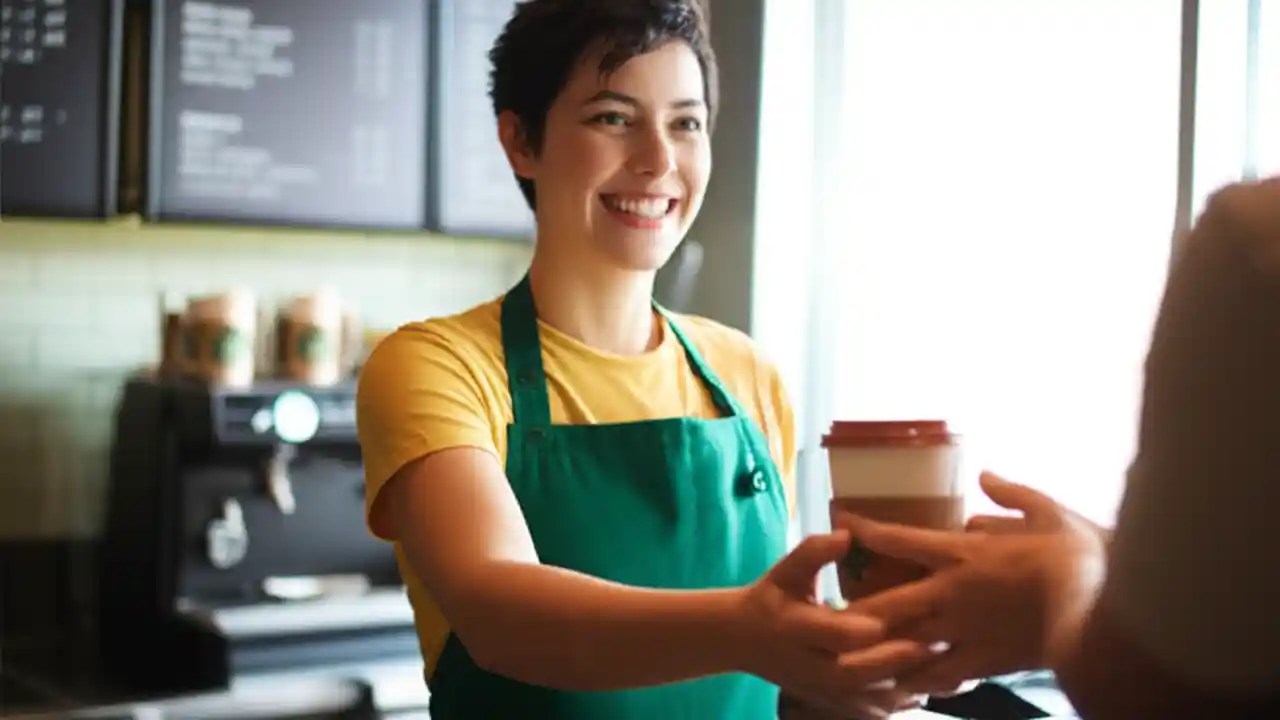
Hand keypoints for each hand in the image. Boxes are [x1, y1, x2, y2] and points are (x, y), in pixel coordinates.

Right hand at [738, 530, 934, 718]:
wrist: (745, 642)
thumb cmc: (773, 598)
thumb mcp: (786, 570)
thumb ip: (814, 552)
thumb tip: (846, 534)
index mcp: (797, 629)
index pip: (837, 634)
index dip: (870, 629)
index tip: (905, 614)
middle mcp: (812, 668)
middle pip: (863, 673)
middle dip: (902, 659)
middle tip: (942, 640)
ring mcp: (826, 693)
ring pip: (876, 698)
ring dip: (915, 684)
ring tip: (954, 665)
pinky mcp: (839, 707)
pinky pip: (880, 709)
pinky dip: (909, 698)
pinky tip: (940, 682)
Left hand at [838, 472, 1106, 694]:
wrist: (1108, 611)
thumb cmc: (1080, 554)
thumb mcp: (1048, 511)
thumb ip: (1011, 495)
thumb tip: (984, 476)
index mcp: (964, 552)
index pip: (901, 539)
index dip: (867, 530)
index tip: (842, 523)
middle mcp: (954, 593)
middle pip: (889, 602)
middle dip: (856, 611)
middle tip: (826, 617)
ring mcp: (968, 631)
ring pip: (908, 644)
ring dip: (878, 651)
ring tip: (850, 661)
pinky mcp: (989, 661)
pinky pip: (948, 674)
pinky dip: (927, 681)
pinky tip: (912, 689)